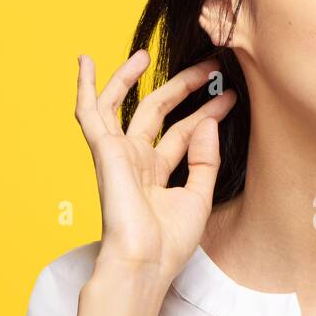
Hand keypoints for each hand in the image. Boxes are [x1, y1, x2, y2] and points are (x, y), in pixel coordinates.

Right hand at [75, 49, 236, 277]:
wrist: (145, 262)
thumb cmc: (169, 243)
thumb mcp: (199, 197)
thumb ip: (205, 159)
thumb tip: (207, 121)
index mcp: (157, 175)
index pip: (184, 132)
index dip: (207, 112)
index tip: (230, 96)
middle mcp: (136, 161)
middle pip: (158, 112)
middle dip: (183, 87)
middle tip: (210, 65)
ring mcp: (118, 155)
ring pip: (123, 105)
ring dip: (135, 78)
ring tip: (150, 52)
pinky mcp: (103, 151)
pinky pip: (89, 112)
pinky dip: (86, 86)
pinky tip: (85, 61)